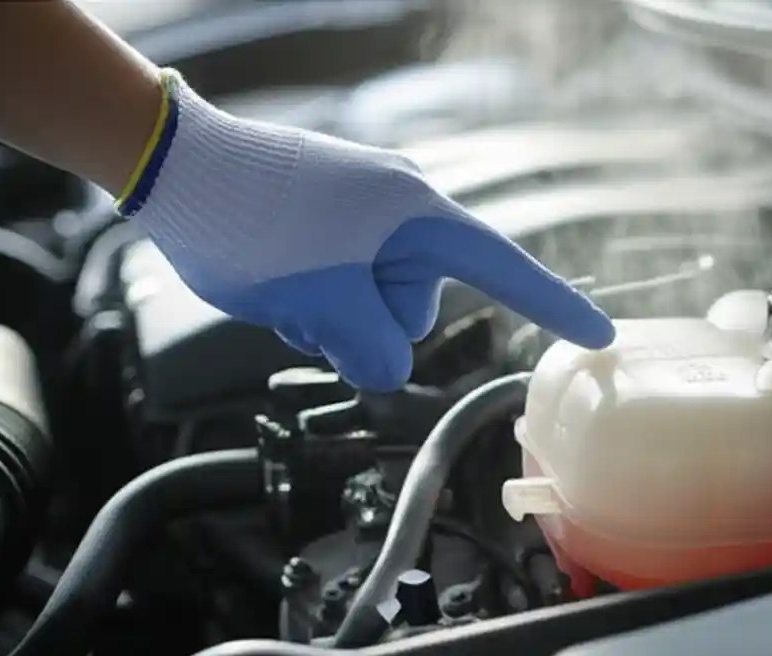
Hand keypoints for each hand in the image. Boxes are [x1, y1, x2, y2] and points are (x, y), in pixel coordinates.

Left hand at [124, 72, 612, 390]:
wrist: (173, 168)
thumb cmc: (250, 220)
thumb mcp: (320, 301)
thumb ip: (372, 351)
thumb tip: (384, 372)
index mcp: (414, 213)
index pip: (502, 267)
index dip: (554, 305)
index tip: (598, 334)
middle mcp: (398, 210)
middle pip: (420, 306)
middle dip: (372, 324)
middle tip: (315, 307)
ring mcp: (361, 218)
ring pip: (376, 307)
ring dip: (337, 319)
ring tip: (289, 295)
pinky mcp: (328, 227)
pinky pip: (346, 287)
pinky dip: (319, 303)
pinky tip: (278, 289)